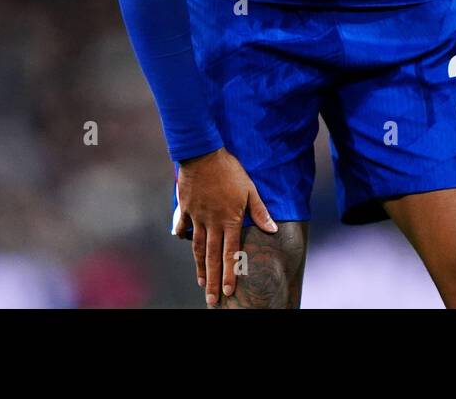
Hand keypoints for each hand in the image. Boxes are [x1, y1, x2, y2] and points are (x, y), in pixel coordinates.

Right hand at [173, 147, 277, 304]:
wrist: (203, 154)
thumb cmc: (230, 170)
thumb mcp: (250, 189)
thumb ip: (260, 212)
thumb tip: (273, 229)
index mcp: (229, 220)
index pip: (230, 254)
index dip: (230, 274)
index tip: (229, 292)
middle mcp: (212, 223)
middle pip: (211, 257)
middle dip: (213, 281)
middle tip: (211, 300)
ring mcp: (197, 217)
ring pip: (197, 247)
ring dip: (199, 267)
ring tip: (201, 282)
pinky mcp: (186, 208)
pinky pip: (184, 226)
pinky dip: (183, 235)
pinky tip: (182, 242)